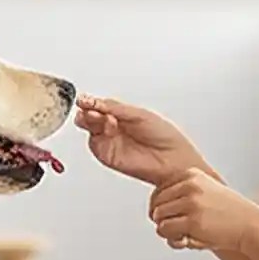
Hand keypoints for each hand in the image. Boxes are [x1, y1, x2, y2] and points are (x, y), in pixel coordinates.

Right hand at [75, 95, 206, 185]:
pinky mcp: (107, 155)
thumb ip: (115, 108)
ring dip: (90, 119)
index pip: (100, 105)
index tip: (86, 98)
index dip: (92, 101)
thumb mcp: (139, 114)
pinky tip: (107, 127)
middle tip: (91, 107)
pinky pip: (94, 143)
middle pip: (89, 115)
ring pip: (89, 128)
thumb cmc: (164, 137)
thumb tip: (95, 102)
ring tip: (99, 116)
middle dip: (88, 110)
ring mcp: (109, 141)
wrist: (172, 160)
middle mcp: (114, 127)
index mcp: (122, 115)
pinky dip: (97, 133)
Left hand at [149, 168, 258, 251]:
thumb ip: (182, 194)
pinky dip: (172, 239)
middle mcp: (190, 185)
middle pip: (156, 204)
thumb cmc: (229, 213)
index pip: (159, 189)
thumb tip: (154, 210)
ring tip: (184, 235)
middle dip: (162, 219)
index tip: (166, 217)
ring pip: (158, 217)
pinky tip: (187, 240)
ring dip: (167, 230)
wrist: (249, 225)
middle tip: (175, 229)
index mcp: (192, 174)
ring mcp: (191, 203)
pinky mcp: (192, 221)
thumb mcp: (206, 191)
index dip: (159, 207)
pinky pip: (166, 230)